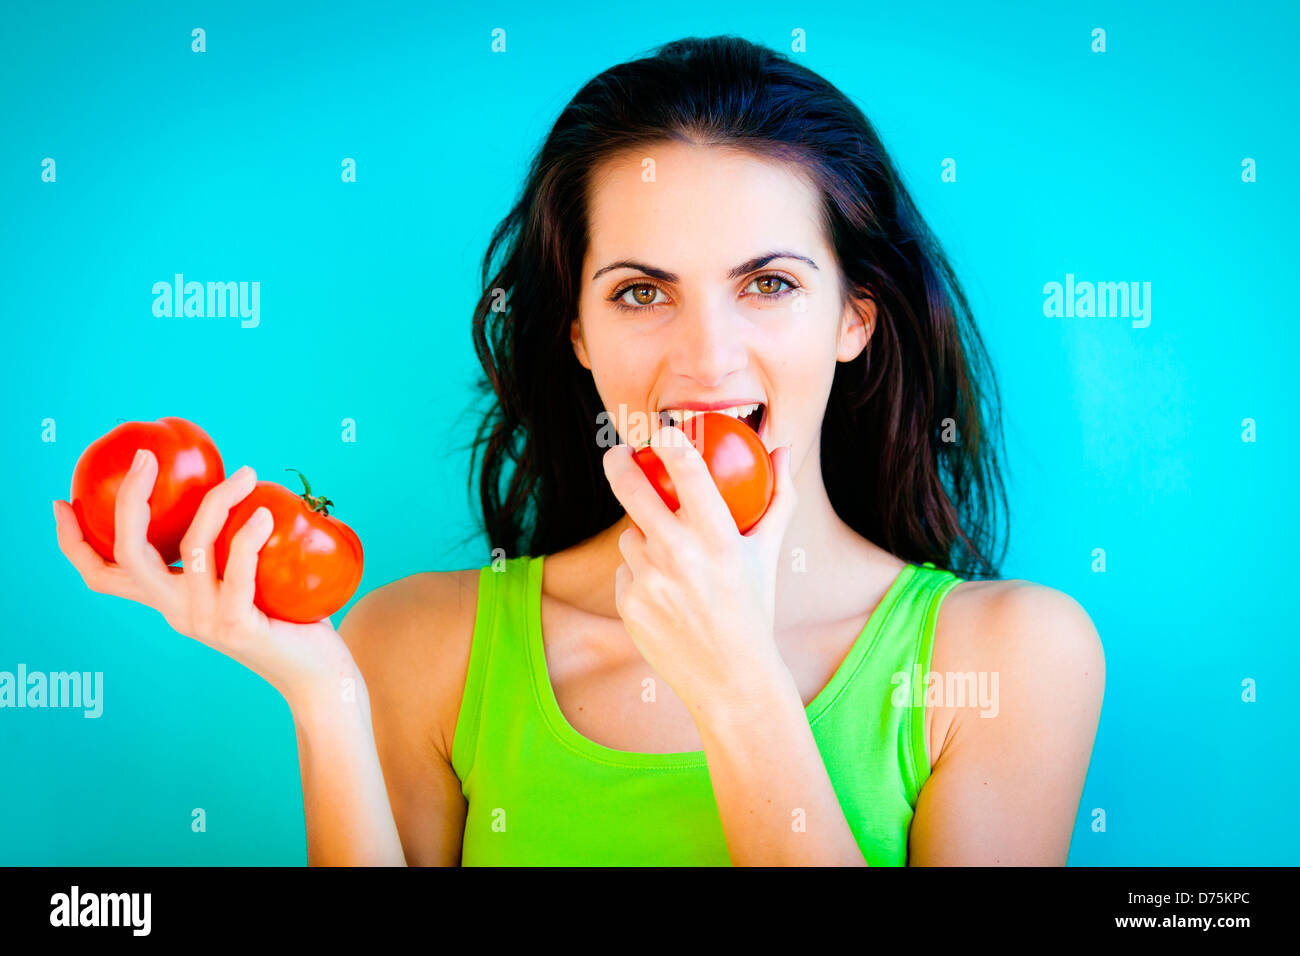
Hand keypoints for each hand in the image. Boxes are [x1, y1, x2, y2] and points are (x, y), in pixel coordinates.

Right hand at [54, 449, 358, 706]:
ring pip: (190, 551)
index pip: (104, 575)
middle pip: (128, 556)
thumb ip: (231, 548)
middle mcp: (177, 611)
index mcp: (170, 600)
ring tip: (245, 472)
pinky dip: (247, 537)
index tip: (63, 502)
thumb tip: (240, 484)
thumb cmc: (288, 619)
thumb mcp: (247, 580)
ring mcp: (204, 621)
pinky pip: (237, 573)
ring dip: (216, 502)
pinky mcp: (238, 627)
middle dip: (128, 501)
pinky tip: (263, 512)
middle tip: (144, 458)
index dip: (73, 542)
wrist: (317, 675)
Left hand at [601, 425, 798, 715]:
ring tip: (676, 569)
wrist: (731, 679)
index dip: (669, 440)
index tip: (661, 429)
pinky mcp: (629, 604)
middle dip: (618, 463)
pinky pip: (627, 572)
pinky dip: (641, 577)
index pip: (688, 471)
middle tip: (618, 453)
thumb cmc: (754, 610)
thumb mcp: (768, 554)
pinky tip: (667, 600)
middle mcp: (680, 556)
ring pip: (631, 537)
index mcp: (718, 539)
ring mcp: (650, 581)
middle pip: (632, 490)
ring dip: (645, 540)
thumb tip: (780, 449)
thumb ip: (777, 497)